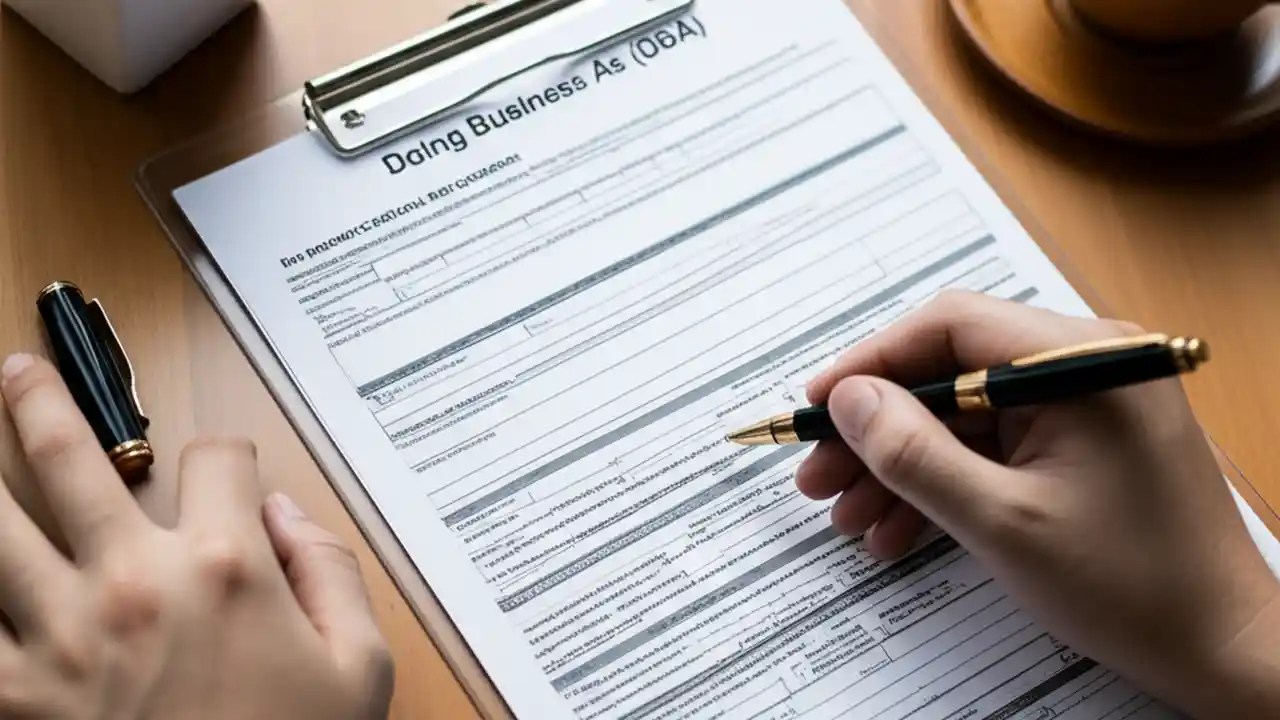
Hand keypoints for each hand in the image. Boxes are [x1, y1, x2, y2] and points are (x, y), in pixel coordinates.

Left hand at [0, 354, 392, 718]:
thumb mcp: (362, 670)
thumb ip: (332, 573)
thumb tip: (288, 516)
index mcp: (227, 569)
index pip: (219, 459)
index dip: (228, 453)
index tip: (225, 468)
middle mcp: (134, 584)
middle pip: (72, 459)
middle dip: (41, 403)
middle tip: (18, 374)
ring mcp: (60, 638)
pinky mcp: (12, 695)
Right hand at [797, 291, 1279, 717]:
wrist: (1222, 649)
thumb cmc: (1131, 586)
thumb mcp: (1001, 522)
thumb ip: (916, 453)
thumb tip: (849, 398)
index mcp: (1082, 360)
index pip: (951, 326)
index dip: (872, 362)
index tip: (816, 405)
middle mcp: (1087, 364)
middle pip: (950, 374)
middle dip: (878, 430)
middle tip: (818, 476)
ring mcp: (1085, 404)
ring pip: (964, 416)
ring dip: (902, 465)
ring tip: (847, 517)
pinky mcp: (1080, 442)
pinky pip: (994, 447)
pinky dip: (945, 483)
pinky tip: (897, 528)